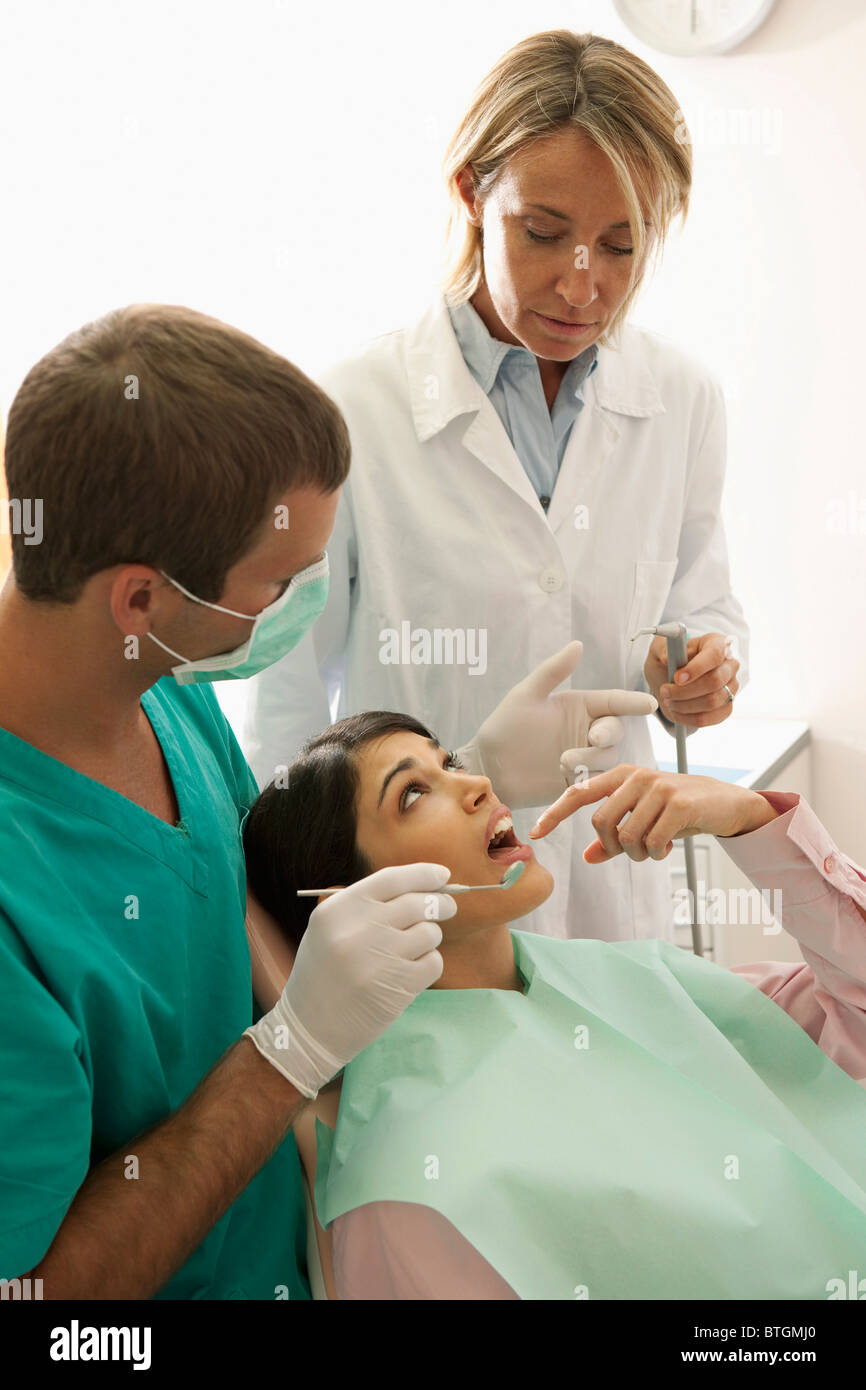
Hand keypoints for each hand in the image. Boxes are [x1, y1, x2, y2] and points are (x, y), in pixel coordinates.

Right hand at [243, 863, 455, 1095]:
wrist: (310, 1029)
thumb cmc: (323, 973)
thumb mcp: (329, 928)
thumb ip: (367, 905)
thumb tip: (423, 885)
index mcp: (338, 909)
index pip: (392, 879)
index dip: (423, 874)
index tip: (443, 875)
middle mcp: (359, 929)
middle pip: (418, 903)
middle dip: (441, 903)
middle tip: (446, 907)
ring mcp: (380, 958)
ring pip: (430, 933)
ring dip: (429, 939)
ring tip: (409, 950)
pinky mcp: (399, 986)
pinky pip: (433, 962)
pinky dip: (428, 965)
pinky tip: (409, 973)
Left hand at [461, 641, 657, 809]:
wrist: (490, 768)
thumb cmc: (503, 728)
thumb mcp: (526, 695)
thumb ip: (553, 671)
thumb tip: (578, 644)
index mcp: (578, 707)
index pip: (613, 701)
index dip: (632, 702)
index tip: (649, 704)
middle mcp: (585, 731)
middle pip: (616, 731)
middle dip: (609, 734)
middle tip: (593, 738)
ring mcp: (582, 757)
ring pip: (609, 758)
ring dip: (591, 758)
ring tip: (562, 761)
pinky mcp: (577, 781)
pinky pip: (597, 780)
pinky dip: (587, 778)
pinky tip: (565, 777)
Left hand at [528, 763, 778, 856]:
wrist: (725, 802)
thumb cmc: (677, 811)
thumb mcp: (643, 821)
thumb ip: (614, 839)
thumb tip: (587, 857)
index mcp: (620, 776)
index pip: (578, 794)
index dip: (555, 814)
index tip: (535, 834)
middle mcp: (636, 777)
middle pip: (600, 823)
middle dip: (614, 847)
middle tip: (636, 851)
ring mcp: (657, 788)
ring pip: (627, 837)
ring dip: (639, 854)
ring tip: (656, 848)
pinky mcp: (678, 804)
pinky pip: (652, 842)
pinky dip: (657, 853)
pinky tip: (669, 845)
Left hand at [644, 632, 739, 728]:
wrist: (672, 680)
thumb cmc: (671, 659)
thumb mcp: (661, 648)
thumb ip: (662, 647)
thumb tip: (666, 657)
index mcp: (717, 643)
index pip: (714, 655)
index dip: (696, 668)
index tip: (676, 678)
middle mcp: (729, 665)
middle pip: (714, 681)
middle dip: (684, 690)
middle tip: (665, 691)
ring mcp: (731, 687)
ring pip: (712, 702)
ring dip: (684, 705)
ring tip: (668, 700)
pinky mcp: (726, 707)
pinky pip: (710, 718)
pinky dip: (688, 718)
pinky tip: (676, 711)